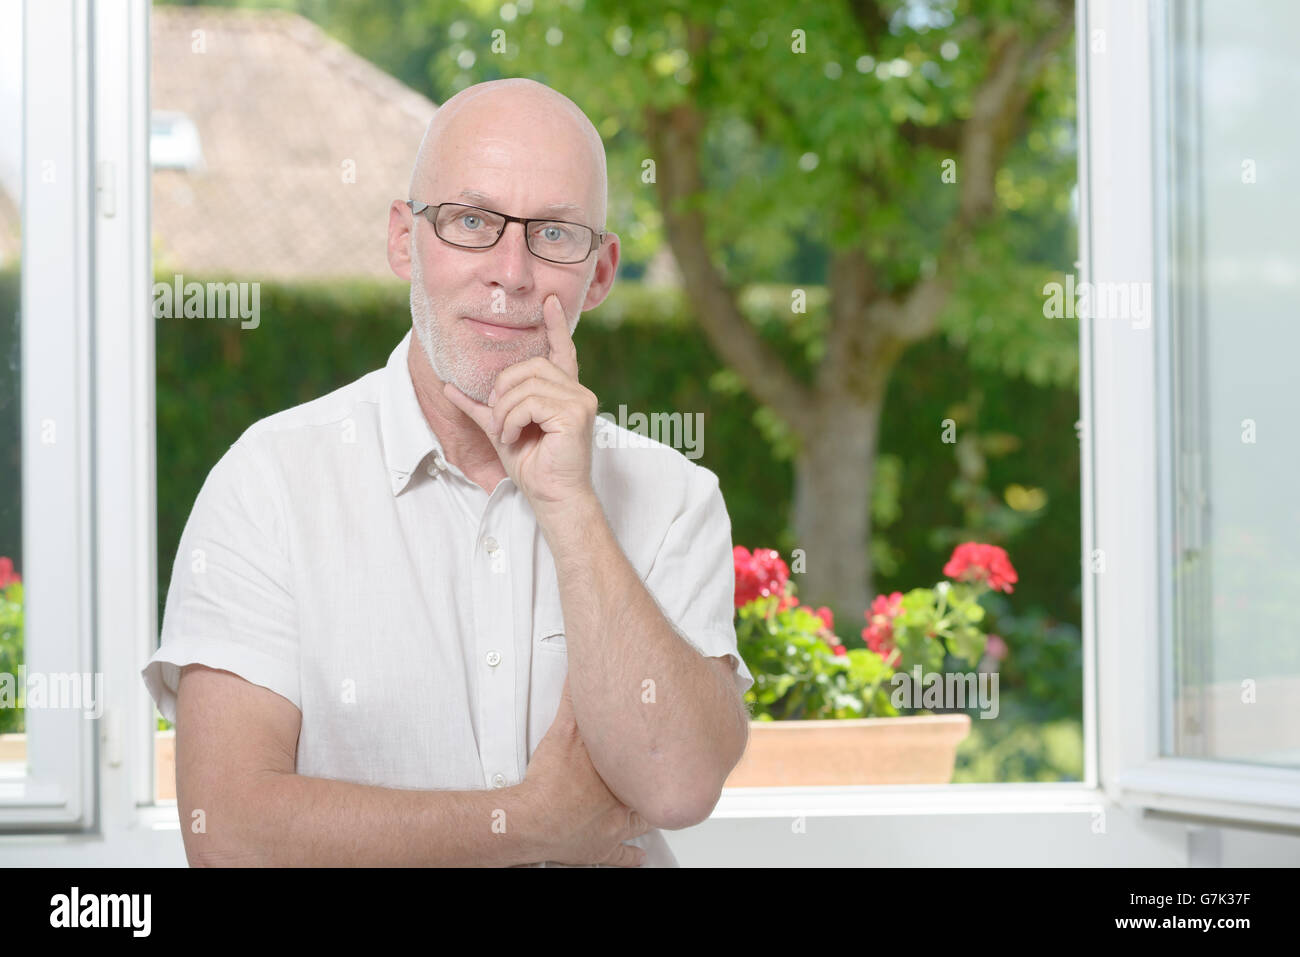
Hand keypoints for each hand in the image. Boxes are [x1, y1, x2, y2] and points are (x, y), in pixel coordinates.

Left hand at [443, 294, 598, 518]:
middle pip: (531, 365)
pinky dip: (512, 420)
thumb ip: (481, 406)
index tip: (549, 301)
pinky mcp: (576, 413)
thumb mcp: (500, 429)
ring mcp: (580, 400)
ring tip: (506, 433)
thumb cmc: (532, 467)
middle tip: (499, 421)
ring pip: (526, 384)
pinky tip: (513, 438)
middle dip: (504, 390)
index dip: (556, 325)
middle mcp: (577, 391)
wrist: (552, 498)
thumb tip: (449, 386)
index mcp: (564, 392)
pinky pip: (530, 401)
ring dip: (505, 411)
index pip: (562, 351)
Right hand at [518, 677, 649, 866]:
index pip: (648, 768)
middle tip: (665, 779)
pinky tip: (639, 856)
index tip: (670, 752)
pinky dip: (630, 857)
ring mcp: (611, 831)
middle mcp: (621, 806)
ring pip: (639, 826)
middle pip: (646, 795)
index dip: (659, 760)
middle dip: (654, 786)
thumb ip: (573, 702)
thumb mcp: (563, 732)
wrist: (532, 820)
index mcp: (618, 778)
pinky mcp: (597, 850)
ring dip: (646, 818)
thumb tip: (579, 673)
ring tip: (655, 811)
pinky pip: (620, 856)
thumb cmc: (550, 782)